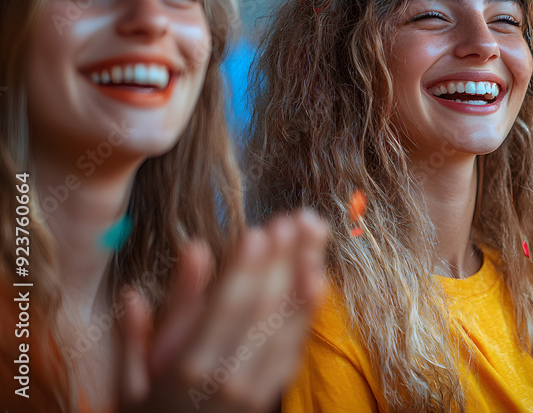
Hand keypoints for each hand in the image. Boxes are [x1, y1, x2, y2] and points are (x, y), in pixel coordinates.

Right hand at [117, 209, 328, 412]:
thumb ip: (151, 318)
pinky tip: (317, 276)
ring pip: (287, 323)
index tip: (258, 231)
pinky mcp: (272, 392)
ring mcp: (257, 387)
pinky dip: (308, 310)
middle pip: (264, 310)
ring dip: (303, 273)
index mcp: (189, 368)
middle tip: (295, 218)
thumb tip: (181, 258)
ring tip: (313, 233)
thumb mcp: (135, 373)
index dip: (245, 269)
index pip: (226, 309)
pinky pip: (295, 346)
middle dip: (281, 260)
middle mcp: (229, 377)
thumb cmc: (147, 412)